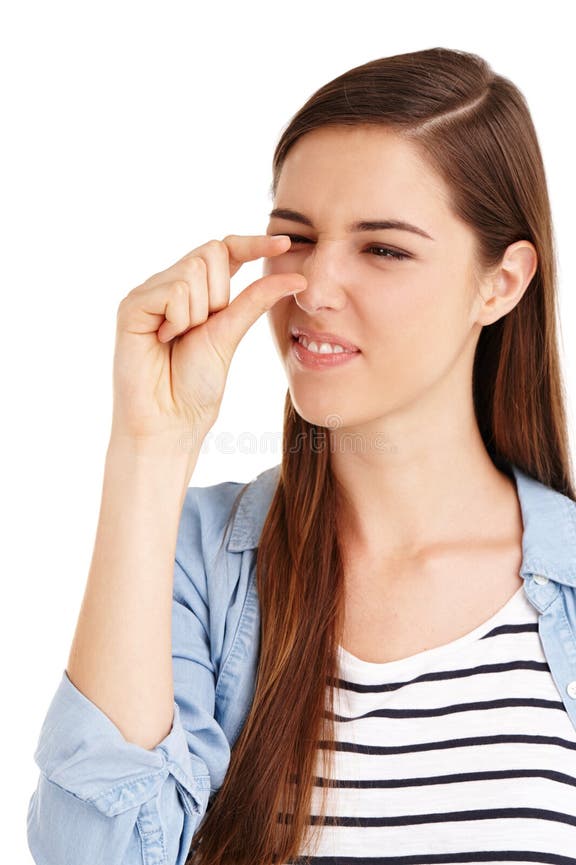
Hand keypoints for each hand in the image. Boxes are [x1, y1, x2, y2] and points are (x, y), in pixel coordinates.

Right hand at [111, 234, 305, 445]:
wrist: (170, 420)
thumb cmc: (196, 385)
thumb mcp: (231, 334)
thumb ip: (255, 300)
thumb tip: (298, 277)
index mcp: (196, 291)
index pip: (226, 250)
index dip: (253, 243)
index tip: (285, 243)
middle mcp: (169, 284)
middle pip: (211, 252)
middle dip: (220, 295)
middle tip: (201, 330)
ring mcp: (149, 293)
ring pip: (193, 271)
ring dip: (198, 313)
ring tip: (178, 340)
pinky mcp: (131, 306)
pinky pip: (173, 290)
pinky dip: (178, 319)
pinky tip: (163, 341)